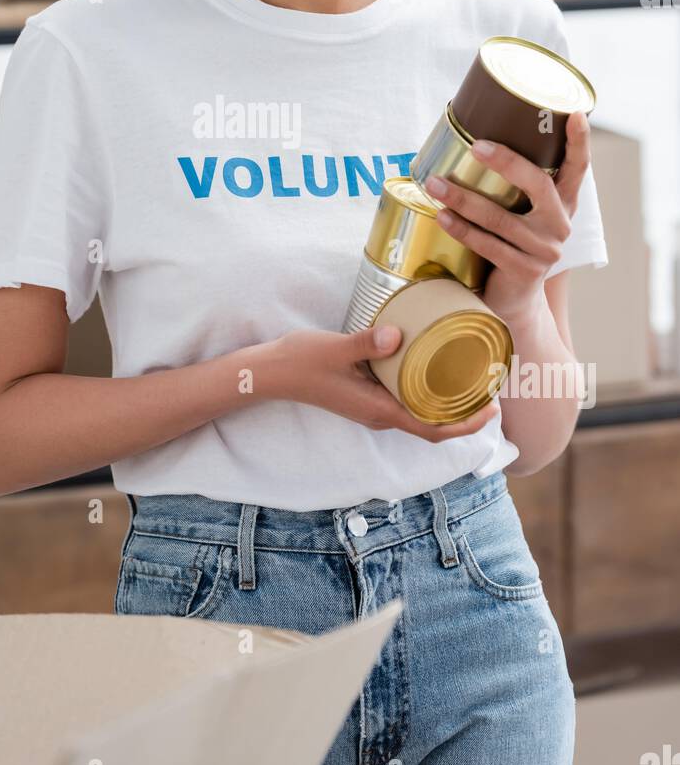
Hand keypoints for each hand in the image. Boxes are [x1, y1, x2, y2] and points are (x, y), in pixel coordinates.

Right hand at [266, 322, 500, 438]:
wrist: (272, 373)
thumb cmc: (303, 362)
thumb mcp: (336, 349)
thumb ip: (367, 343)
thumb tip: (398, 335)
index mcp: (379, 410)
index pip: (433, 429)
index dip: (467, 424)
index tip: (493, 409)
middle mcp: (380, 414)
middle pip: (434, 425)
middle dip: (466, 413)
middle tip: (493, 387)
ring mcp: (373, 407)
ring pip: (421, 413)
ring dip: (449, 403)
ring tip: (472, 378)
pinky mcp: (367, 396)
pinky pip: (407, 400)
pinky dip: (428, 392)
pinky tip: (434, 368)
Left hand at [423, 109, 590, 329]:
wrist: (514, 302)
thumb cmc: (509, 246)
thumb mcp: (519, 215)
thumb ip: (510, 188)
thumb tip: (466, 143)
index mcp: (562, 204)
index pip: (578, 169)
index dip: (580, 141)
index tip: (575, 113)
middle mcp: (559, 224)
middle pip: (539, 184)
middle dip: (507, 161)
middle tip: (475, 146)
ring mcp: (544, 250)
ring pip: (501, 218)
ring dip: (464, 198)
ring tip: (434, 184)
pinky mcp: (524, 271)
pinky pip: (488, 245)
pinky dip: (461, 229)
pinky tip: (441, 216)